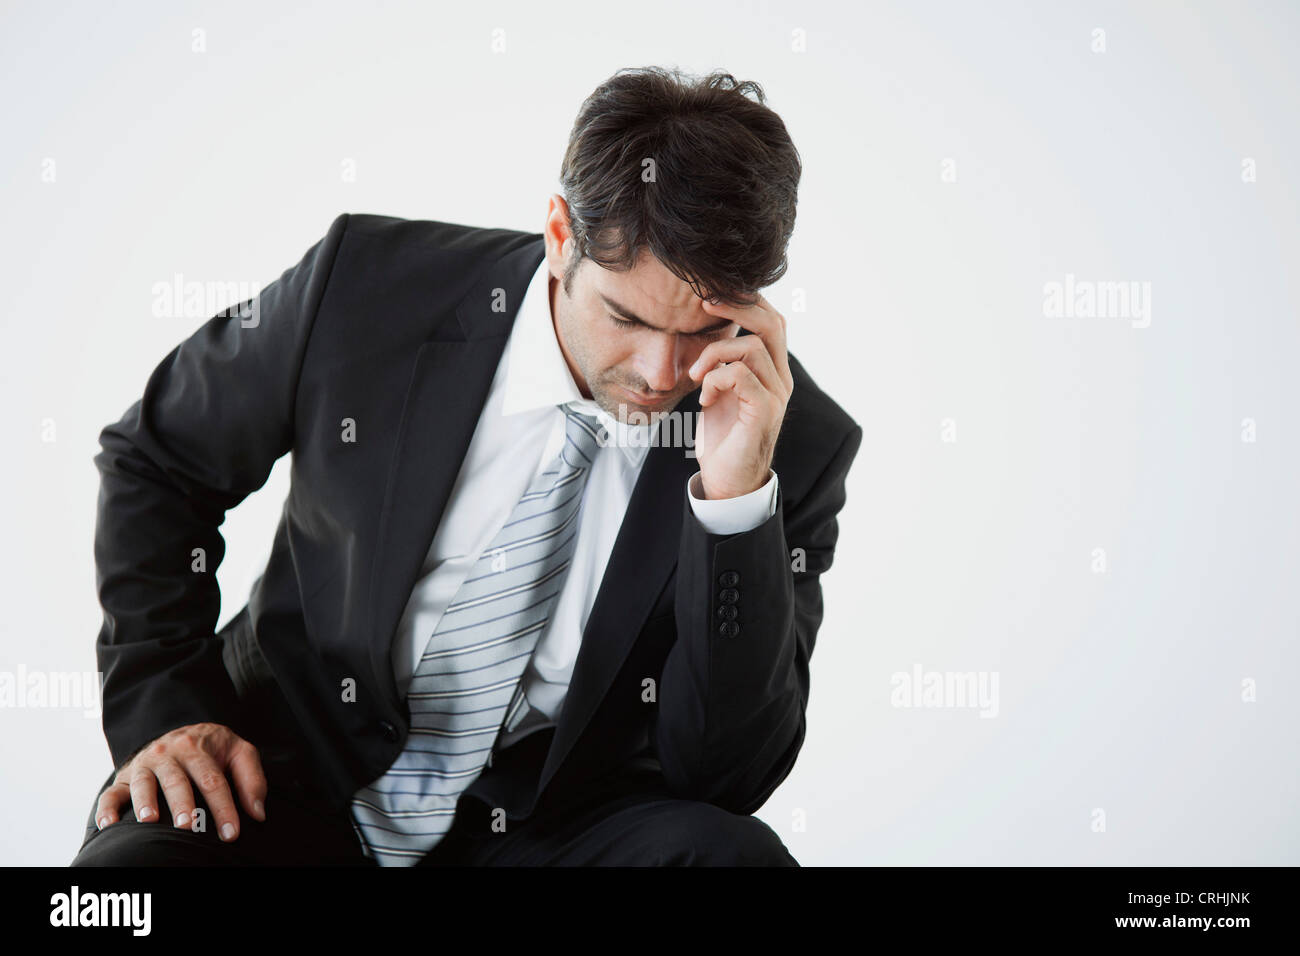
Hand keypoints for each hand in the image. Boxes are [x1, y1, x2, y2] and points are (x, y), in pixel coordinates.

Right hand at [95, 722, 266, 840]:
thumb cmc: (214, 750)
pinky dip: (106, 808)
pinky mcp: (124, 777)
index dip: (223, 807)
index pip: (213, 780)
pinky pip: (110, 792)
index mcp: (197, 748)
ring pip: (142, 783)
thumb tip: (258, 814)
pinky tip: (107, 824)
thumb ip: (252, 780)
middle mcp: (168, 754)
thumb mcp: (239, 753)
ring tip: (150, 820)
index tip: (231, 833)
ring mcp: (144, 765)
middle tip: (188, 825)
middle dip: (183, 804)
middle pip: (176, 781)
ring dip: (145, 802)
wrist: (182, 731)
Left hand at [687, 292, 792, 498]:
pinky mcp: (764, 412)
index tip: (711, 295)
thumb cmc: (721, 437)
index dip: (746, 300)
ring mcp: (776, 396)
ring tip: (695, 374)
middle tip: (703, 303)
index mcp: (773, 370)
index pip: (772, 321)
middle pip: (771, 323)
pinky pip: (740, 375)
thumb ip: (724, 363)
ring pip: (751, 347)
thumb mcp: (720, 390)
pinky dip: (715, 378)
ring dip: (714, 353)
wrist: (727, 481)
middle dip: (736, 306)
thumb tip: (708, 330)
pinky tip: (704, 398)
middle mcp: (781, 379)